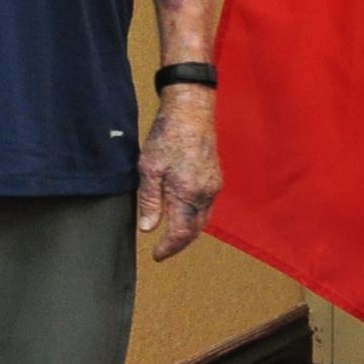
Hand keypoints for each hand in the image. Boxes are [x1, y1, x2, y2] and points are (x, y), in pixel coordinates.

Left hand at [137, 84, 221, 260]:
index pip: (181, 233)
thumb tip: (148, 228)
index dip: (169, 248)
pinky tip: (185, 212)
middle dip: (180, 243)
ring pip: (204, 219)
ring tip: (173, 235)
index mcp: (189, 193)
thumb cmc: (168, 133)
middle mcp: (206, 193)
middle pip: (196, 230)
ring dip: (189, 230)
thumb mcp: (149, 167)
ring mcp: (214, 185)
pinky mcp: (216, 176)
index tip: (157, 255)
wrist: (191, 108)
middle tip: (163, 249)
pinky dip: (196, 215)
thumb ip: (149, 200)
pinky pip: (207, 205)